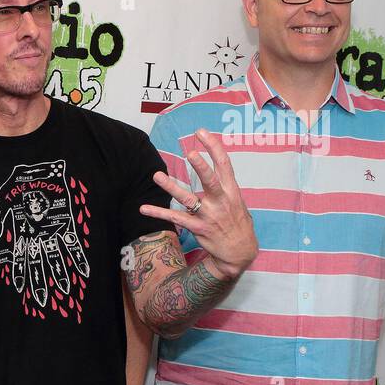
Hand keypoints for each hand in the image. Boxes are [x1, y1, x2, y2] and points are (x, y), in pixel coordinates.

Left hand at [139, 129, 256, 280]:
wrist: (240, 252)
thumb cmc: (237, 223)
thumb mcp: (237, 201)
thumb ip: (224, 185)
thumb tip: (215, 167)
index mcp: (232, 191)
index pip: (224, 165)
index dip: (214, 147)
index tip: (201, 132)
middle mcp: (221, 202)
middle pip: (211, 181)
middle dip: (201, 167)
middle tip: (190, 152)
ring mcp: (209, 216)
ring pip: (188, 199)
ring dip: (171, 187)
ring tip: (157, 175)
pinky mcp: (199, 229)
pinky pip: (176, 218)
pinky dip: (158, 212)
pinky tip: (144, 208)